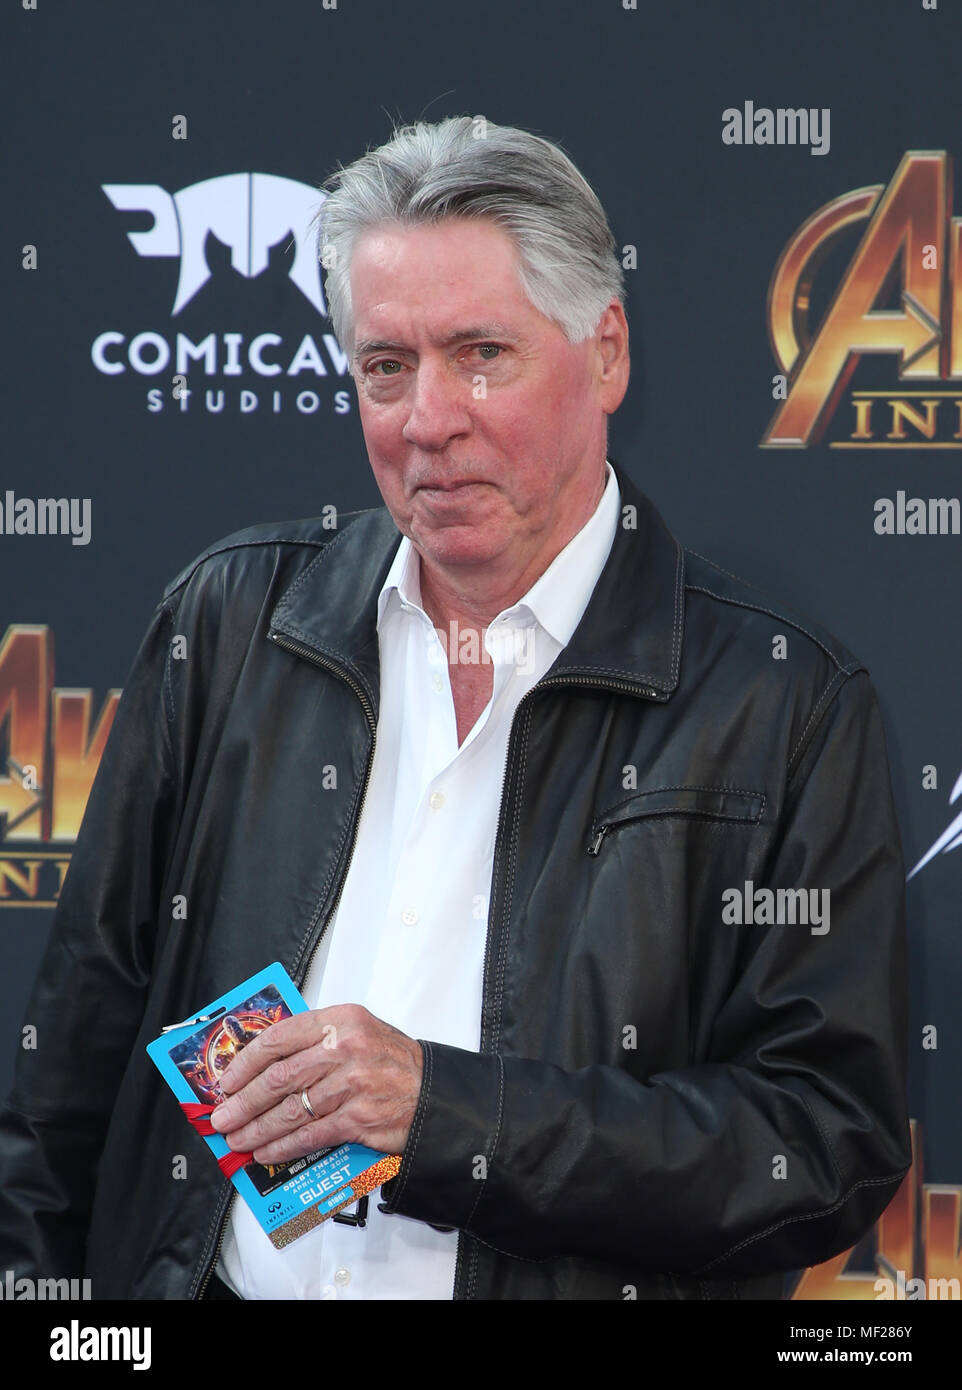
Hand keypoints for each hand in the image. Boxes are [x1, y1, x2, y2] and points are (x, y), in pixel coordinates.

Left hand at [208, 1004, 422, 1163]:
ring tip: (238, 1138)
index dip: (246, 1061)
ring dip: (257, 1129)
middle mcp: (344, 1049)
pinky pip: (309, 1135)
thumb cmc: (393, 1063)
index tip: (227, 1079)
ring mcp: (351, 1085)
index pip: (280, 1038)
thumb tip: (264, 1067)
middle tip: (223, 1116)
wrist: (433, 1093)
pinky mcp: (358, 1119)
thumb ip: (316, 1041)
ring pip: (289, 1110)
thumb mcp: (358, 1032)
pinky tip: (267, 1152)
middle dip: (243, 1102)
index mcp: (340, 1021)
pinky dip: (283, 1147)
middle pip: (278, 1078)